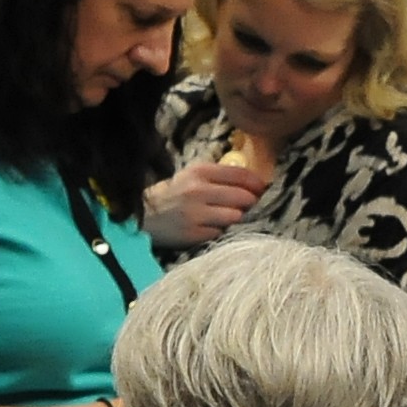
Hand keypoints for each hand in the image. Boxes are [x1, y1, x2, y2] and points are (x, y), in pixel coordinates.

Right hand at [142, 159, 269, 250]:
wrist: (143, 215)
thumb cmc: (173, 194)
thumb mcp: (191, 176)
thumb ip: (218, 176)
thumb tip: (252, 182)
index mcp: (199, 172)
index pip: (240, 175)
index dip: (256, 183)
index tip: (262, 188)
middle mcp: (198, 191)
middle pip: (243, 197)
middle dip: (249, 202)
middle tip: (247, 205)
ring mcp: (196, 214)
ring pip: (235, 216)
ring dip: (236, 218)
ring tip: (227, 217)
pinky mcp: (193, 234)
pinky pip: (221, 233)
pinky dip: (220, 231)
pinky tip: (212, 227)